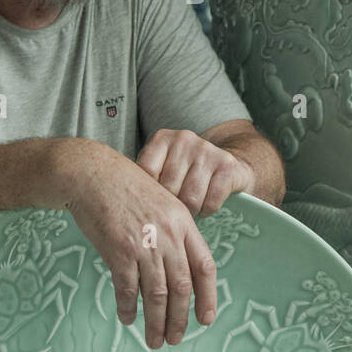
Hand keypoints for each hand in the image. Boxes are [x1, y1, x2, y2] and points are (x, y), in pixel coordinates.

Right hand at [60, 140, 216, 348]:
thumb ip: (173, 233)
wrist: (92, 173)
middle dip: (179, 319)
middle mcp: (168, 234)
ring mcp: (144, 243)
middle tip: (175, 338)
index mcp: (183, 222)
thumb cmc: (124, 188)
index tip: (205, 319)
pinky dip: (128, 307)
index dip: (208, 296)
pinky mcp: (119, 249)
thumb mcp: (161, 202)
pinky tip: (127, 318)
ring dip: (156, 322)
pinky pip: (127, 288)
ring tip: (154, 340)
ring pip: (157, 293)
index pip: (205, 266)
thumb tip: (177, 271)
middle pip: (182, 286)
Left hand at [136, 128, 254, 217]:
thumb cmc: (185, 173)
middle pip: (168, 188)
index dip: (149, 194)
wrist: (227, 164)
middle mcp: (184, 139)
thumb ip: (145, 178)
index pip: (145, 172)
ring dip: (190, 212)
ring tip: (189, 209)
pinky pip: (211, 202)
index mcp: (162, 138)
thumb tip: (124, 204)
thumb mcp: (162, 167)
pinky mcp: (227, 166)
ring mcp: (207, 150)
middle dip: (171, 206)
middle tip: (174, 210)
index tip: (153, 201)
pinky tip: (205, 205)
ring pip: (190, 198)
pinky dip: (207, 210)